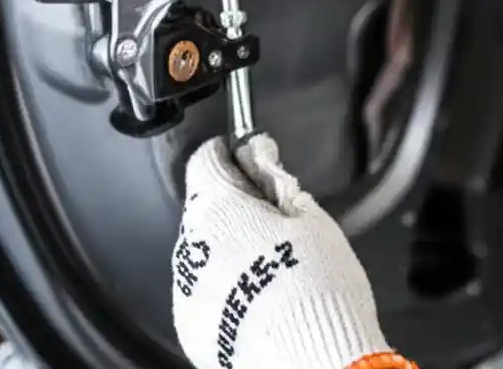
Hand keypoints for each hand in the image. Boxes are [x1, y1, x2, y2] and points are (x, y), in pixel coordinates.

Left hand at [173, 135, 411, 368]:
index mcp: (217, 207)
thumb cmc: (317, 289)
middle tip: (279, 229)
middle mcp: (189, 244)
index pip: (205, 160)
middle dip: (235, 211)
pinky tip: (259, 304)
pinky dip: (224, 294)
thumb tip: (260, 154)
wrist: (311, 360)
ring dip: (227, 253)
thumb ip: (277, 179)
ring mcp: (185, 289)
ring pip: (202, 253)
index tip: (251, 166)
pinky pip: (203, 295)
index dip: (231, 158)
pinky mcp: (190, 326)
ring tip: (274, 275)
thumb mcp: (311, 219)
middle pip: (204, 208)